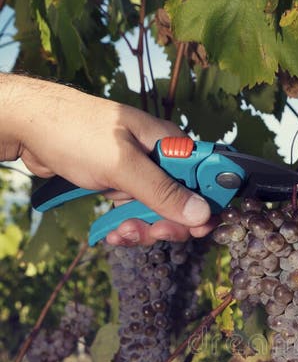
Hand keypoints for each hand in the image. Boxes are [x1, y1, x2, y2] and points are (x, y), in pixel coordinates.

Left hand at [0, 74, 213, 245]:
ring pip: (157, 211)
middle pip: (182, 201)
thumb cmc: (75, 133)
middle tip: (150, 233)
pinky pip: (134, 211)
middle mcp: (158, 157)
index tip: (195, 230)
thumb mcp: (123, 166)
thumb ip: (162, 192)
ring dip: (141, 228)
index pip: (205, 176)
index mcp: (169, 143)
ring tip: (120, 232)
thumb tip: (202, 214)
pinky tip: (111, 232)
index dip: (205, 205)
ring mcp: (138, 172)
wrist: (27, 128)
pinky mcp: (119, 184)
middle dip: (166, 223)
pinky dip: (126, 225)